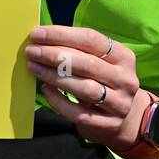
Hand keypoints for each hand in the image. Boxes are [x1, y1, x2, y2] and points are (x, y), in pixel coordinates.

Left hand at [25, 25, 152, 157]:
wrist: (126, 120)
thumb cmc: (105, 83)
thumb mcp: (101, 63)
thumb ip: (78, 50)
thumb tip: (43, 38)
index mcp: (124, 57)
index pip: (91, 39)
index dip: (61, 35)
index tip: (36, 34)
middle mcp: (125, 79)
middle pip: (87, 63)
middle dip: (54, 55)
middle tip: (31, 51)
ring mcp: (119, 104)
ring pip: (84, 88)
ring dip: (54, 76)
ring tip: (34, 68)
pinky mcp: (108, 124)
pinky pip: (78, 112)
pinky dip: (59, 100)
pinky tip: (46, 90)